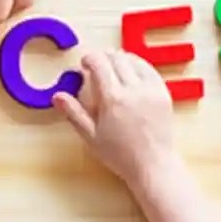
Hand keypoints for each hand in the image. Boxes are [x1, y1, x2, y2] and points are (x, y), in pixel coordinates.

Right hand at [52, 50, 176, 187]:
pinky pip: (149, 69)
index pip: (99, 63)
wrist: (153, 165)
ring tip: (113, 67)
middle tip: (97, 65)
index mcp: (112, 98)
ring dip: (121, 58)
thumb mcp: (91, 136)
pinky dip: (138, 65)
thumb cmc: (119, 154)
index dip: (89, 58)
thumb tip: (57, 96)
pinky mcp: (163, 93)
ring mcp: (151, 89)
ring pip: (134, 60)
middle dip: (103, 56)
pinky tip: (131, 72)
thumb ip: (74, 113)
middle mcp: (133, 89)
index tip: (84, 64)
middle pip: (116, 57)